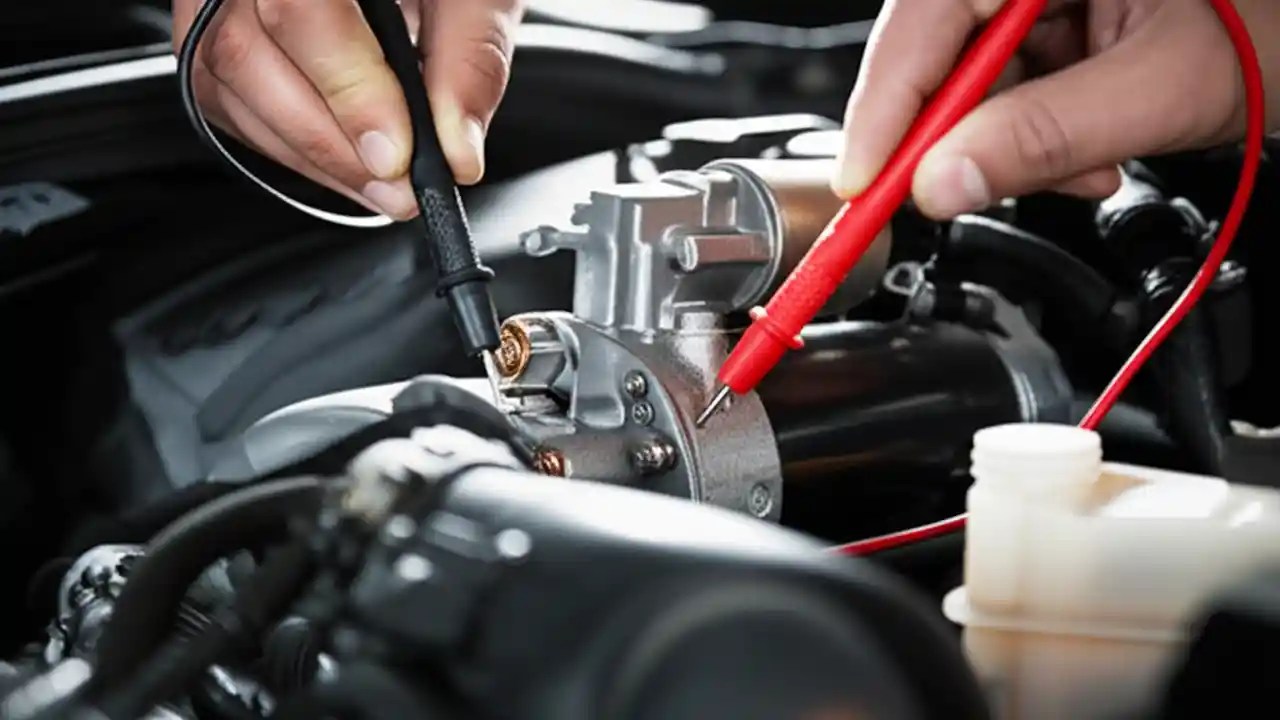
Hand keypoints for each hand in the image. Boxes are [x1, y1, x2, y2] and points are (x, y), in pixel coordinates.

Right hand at [173, 0, 522, 219]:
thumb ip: (470, 56)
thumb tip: (458, 149)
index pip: (301, 8)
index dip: (349, 92)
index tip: (398, 156)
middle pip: (244, 53)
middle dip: (330, 143)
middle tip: (399, 188)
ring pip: (224, 82)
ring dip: (309, 154)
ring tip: (379, 186)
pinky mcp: (207, 20)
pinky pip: (224, 95)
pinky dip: (286, 140)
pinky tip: (342, 159)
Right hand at [834, 0, 1279, 219]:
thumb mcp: (1164, 85)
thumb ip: (1046, 135)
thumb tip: (943, 182)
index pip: (926, 15)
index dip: (886, 104)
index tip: (863, 181)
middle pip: (939, 49)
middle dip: (954, 134)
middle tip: (945, 194)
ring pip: (974, 79)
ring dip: (1009, 145)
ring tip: (1079, 167)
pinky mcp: (1059, 24)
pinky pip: (1011, 89)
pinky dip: (1036, 139)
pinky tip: (1088, 153)